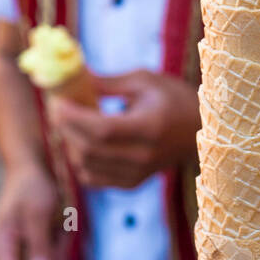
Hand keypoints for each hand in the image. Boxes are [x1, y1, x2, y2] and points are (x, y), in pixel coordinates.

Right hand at [0, 163, 61, 259]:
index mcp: (1, 246)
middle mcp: (1, 255)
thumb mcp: (40, 214)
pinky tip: (55, 236)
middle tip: (61, 256)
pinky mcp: (20, 252)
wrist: (28, 171)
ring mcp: (9, 254)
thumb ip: (39, 246)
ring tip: (57, 233)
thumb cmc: (34, 189)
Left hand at [49, 69, 199, 189]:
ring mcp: (137, 174)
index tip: (57, 101)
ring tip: (71, 121)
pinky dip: (81, 160)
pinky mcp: (132, 183)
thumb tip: (74, 75)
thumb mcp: (144, 81)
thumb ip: (107, 83)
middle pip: (89, 150)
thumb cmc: (173, 97)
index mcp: (150, 127)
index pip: (102, 130)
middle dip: (66, 128)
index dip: (75, 117)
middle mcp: (143, 156)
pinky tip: (85, 141)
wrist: (201, 130)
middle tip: (57, 107)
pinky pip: (93, 178)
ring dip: (71, 143)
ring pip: (86, 166)